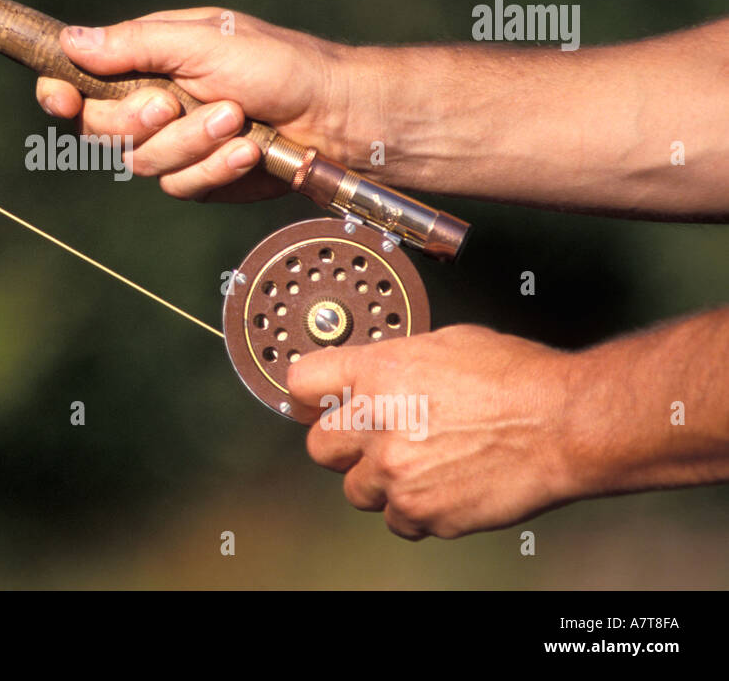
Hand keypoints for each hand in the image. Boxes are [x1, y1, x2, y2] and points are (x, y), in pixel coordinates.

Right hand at [36, 9, 352, 201]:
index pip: (79, 81)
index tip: (60, 97)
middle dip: (137, 120)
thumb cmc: (275, 63)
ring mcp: (174, 144)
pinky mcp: (199, 178)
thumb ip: (134, 44)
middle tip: (173, 102)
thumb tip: (70, 41)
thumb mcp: (203, 42)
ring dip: (192, 141)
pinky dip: (217, 168)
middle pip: (100, 130)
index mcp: (145, 61)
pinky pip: (181, 186)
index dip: (60, 92)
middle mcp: (151, 103)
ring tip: (237, 117)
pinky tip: (249, 149)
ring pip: (143, 163)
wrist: (333, 114)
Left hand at [286, 324, 580, 539]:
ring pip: (356, 491)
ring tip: (419, 464)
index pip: (300, 382)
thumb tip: (374, 372)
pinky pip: (399, 520)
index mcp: (376, 374)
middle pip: (318, 447)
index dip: (307, 393)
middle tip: (371, 439)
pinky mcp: (423, 512)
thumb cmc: (517, 379)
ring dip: (380, 481)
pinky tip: (442, 486)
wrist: (564, 425)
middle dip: (342, 444)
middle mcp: (376, 424)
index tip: (312, 401)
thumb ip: (395, 363)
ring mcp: (397, 474)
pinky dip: (416, 509)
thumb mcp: (444, 343)